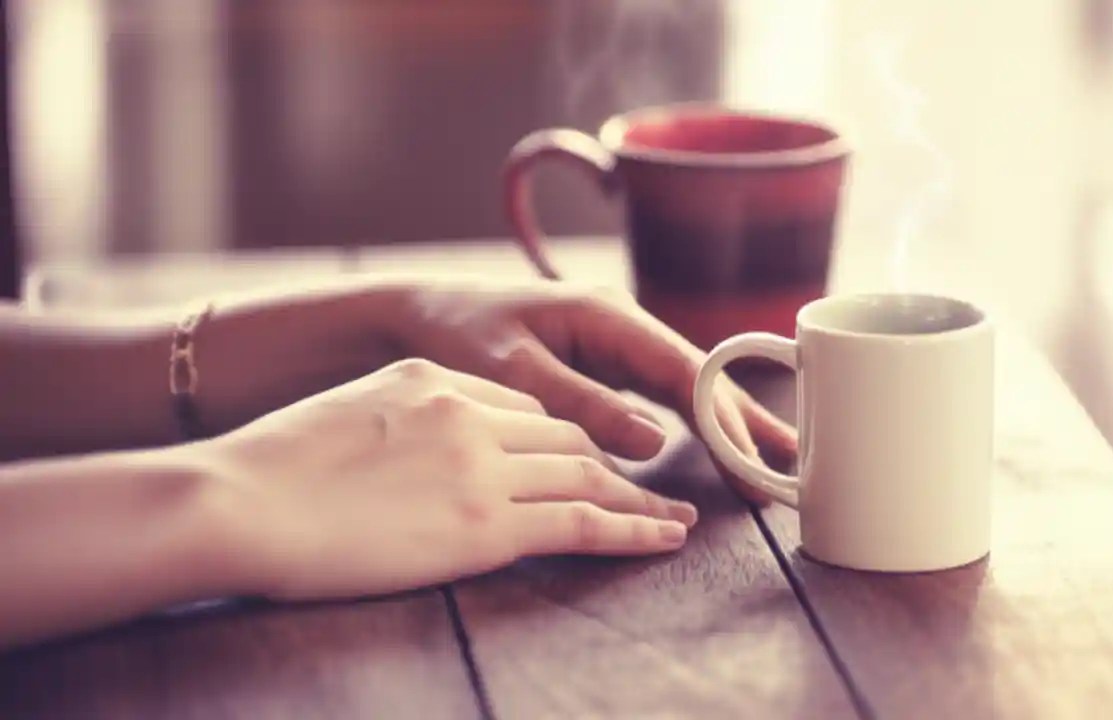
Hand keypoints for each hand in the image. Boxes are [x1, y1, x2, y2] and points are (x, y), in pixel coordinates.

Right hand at [207, 358, 696, 600]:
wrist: (238, 500)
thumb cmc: (269, 471)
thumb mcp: (348, 416)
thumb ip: (404, 423)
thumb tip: (427, 455)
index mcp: (434, 379)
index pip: (521, 408)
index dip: (559, 440)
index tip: (584, 461)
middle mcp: (469, 411)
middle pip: (565, 437)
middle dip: (611, 464)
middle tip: (648, 490)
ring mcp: (481, 465)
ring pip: (586, 476)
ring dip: (638, 501)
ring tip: (674, 521)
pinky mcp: (486, 524)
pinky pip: (583, 523)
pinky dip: (634, 531)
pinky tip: (664, 538)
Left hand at [380, 280, 797, 501]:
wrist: (418, 318)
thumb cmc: (457, 336)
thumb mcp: (511, 371)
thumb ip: (579, 403)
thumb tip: (654, 441)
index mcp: (605, 317)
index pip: (683, 368)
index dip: (724, 414)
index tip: (757, 456)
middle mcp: (621, 325)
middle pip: (700, 376)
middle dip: (745, 420)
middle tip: (793, 464)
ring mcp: (617, 344)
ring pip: (689, 386)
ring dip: (730, 423)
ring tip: (777, 462)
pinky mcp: (607, 364)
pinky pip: (665, 394)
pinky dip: (697, 422)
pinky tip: (724, 449)